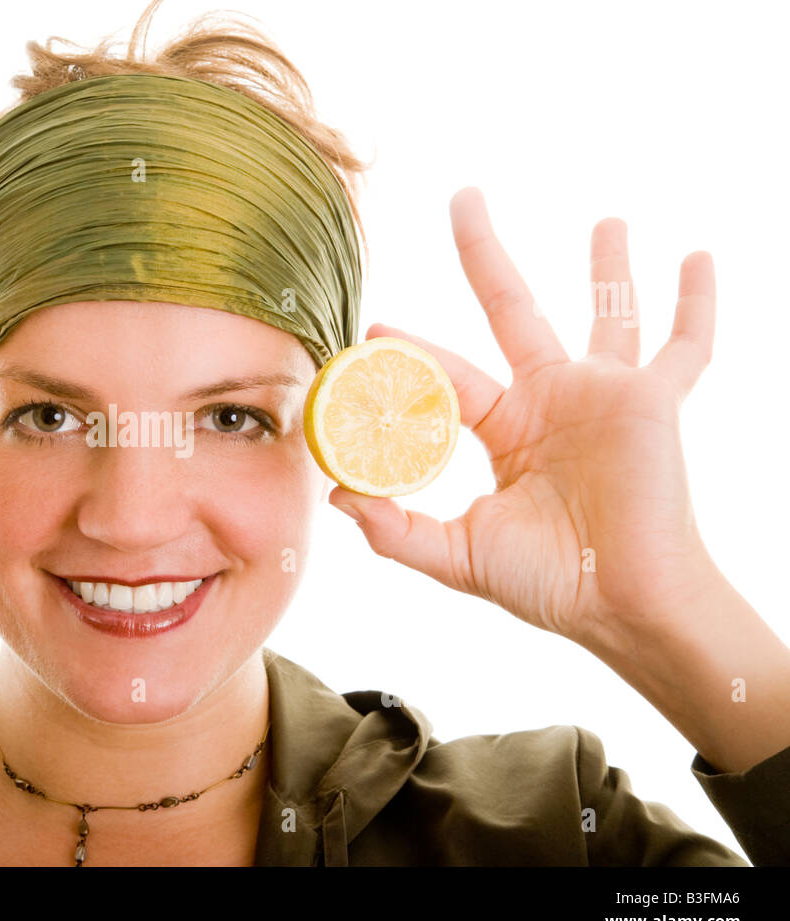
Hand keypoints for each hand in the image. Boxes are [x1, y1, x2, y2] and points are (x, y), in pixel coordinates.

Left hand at [332, 187, 719, 653]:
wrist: (621, 607)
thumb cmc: (549, 584)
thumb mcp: (459, 556)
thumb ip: (397, 531)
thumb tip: (336, 496)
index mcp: (504, 428)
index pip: (446, 376)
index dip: (410, 357)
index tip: (373, 333)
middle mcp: (551, 400)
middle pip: (510, 308)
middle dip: (485, 254)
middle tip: (464, 197)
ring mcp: (604, 396)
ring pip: (605, 313)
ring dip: (607, 267)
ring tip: (607, 219)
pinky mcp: (654, 402)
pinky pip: (686, 346)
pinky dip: (696, 304)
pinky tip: (698, 256)